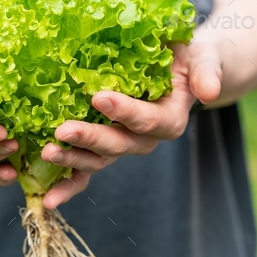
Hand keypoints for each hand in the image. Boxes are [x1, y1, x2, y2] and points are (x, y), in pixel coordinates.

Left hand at [40, 40, 222, 208]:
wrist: (176, 71)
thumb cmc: (188, 59)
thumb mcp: (204, 59)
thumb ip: (207, 72)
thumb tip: (209, 92)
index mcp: (169, 120)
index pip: (147, 120)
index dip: (125, 112)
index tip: (99, 98)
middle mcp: (145, 139)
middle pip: (118, 144)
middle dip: (90, 139)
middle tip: (63, 131)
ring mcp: (123, 145)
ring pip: (98, 159)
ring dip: (73, 159)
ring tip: (48, 152)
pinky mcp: (104, 147)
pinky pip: (86, 170)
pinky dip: (68, 183)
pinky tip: (48, 198)